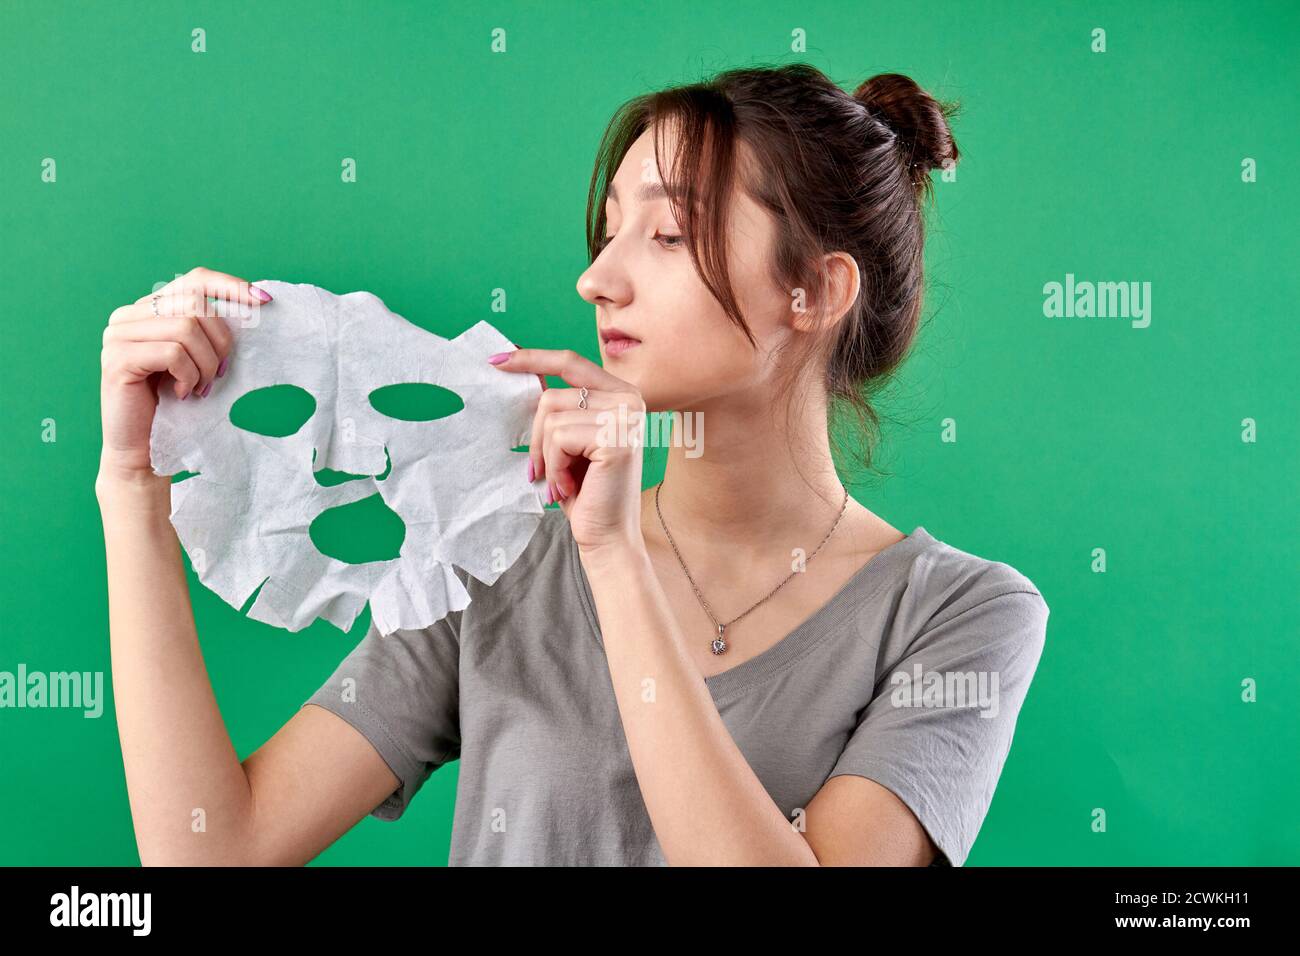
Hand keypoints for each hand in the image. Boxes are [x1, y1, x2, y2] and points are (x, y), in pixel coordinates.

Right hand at [98, 267, 269, 483]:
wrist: (145, 449)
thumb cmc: (178, 405)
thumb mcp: (198, 360)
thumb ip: (209, 331)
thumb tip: (256, 303)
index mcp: (149, 309)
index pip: (195, 279)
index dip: (231, 286)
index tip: (264, 302)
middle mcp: (128, 315)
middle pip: (195, 303)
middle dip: (220, 340)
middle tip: (220, 374)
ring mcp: (118, 335)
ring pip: (186, 327)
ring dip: (205, 363)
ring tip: (201, 387)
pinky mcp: (117, 359)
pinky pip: (172, 353)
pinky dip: (189, 375)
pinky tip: (184, 393)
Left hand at [489, 347, 646, 554]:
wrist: (608, 536)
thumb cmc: (587, 492)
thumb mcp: (569, 441)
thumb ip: (558, 407)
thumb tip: (521, 372)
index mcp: (621, 394)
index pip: (570, 362)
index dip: (532, 358)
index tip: (496, 360)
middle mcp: (629, 400)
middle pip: (552, 395)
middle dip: (537, 437)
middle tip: (542, 471)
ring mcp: (626, 417)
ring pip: (552, 417)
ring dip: (547, 456)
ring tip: (563, 481)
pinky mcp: (616, 438)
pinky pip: (559, 438)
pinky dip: (555, 467)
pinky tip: (570, 486)